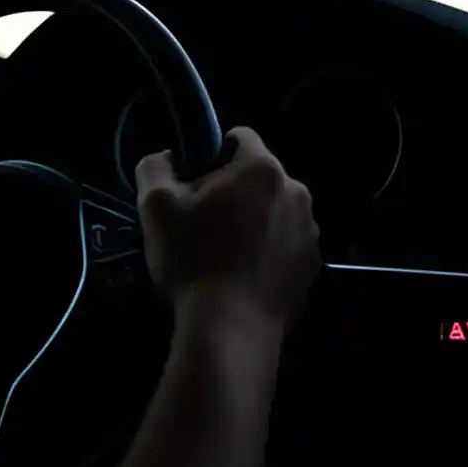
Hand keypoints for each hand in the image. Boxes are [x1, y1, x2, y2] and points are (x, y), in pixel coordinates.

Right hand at [135, 127, 320, 340]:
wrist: (231, 329)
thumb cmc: (194, 260)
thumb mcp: (156, 208)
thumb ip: (155, 168)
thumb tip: (165, 158)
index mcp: (262, 169)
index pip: (242, 137)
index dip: (215, 151)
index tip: (196, 180)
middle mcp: (296, 192)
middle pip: (260, 178)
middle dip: (235, 190)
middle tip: (205, 221)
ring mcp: (310, 231)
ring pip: (276, 211)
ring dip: (255, 220)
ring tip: (226, 254)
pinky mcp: (312, 265)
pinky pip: (286, 244)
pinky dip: (269, 251)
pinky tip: (245, 275)